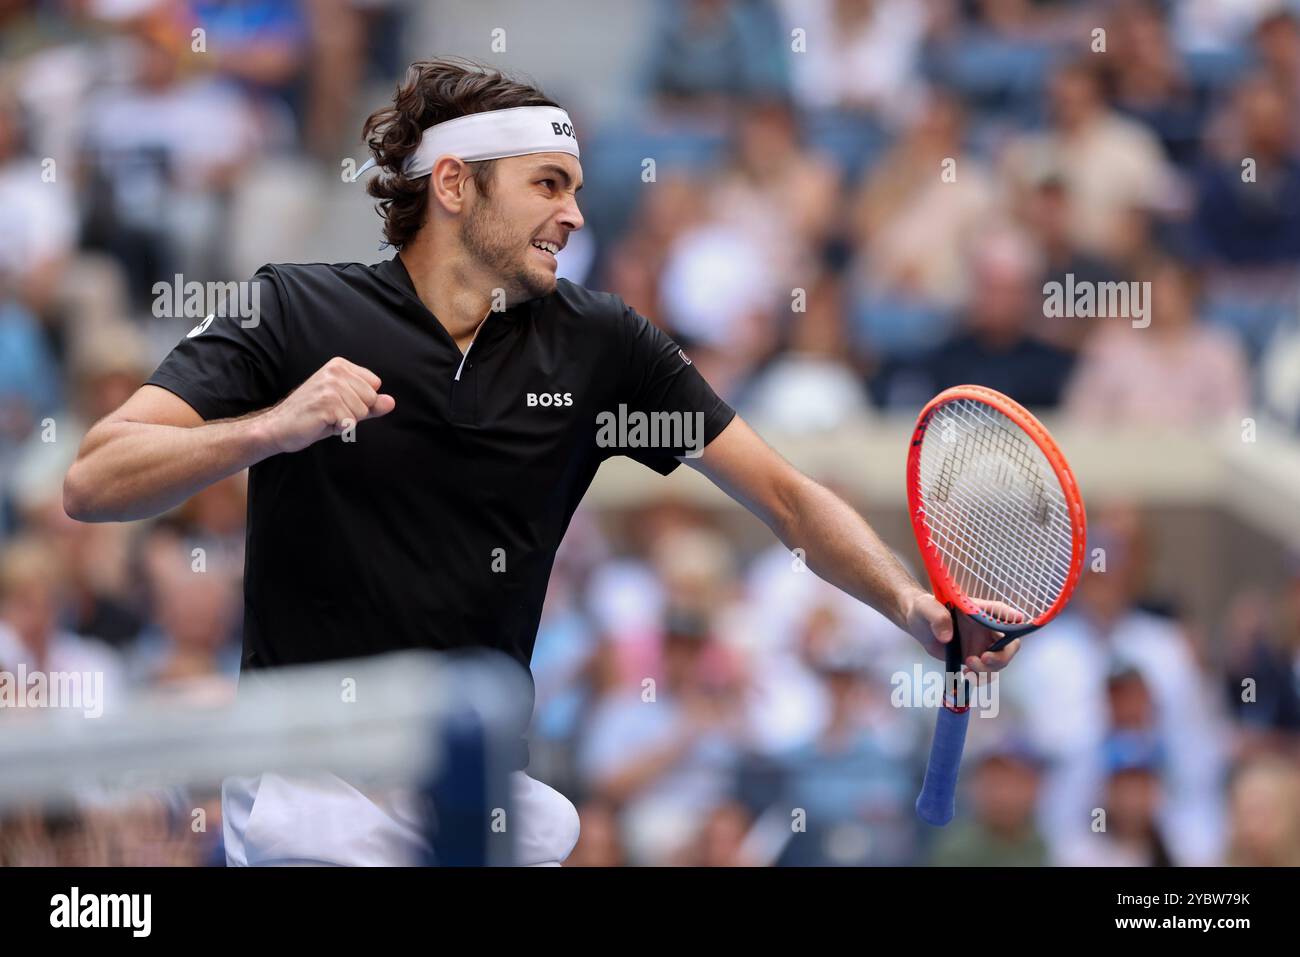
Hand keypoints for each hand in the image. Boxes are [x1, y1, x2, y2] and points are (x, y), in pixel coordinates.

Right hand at [260, 357, 395, 453]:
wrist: (279, 427)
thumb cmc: (312, 416)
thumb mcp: (346, 407)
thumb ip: (370, 404)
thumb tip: (391, 402)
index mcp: (340, 366)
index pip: (374, 386)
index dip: (360, 401)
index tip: (338, 404)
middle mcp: (335, 371)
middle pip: (371, 399)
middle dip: (354, 413)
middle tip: (330, 413)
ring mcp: (331, 386)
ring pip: (361, 412)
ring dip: (345, 422)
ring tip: (324, 417)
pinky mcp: (326, 403)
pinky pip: (350, 423)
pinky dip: (338, 429)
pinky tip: (320, 423)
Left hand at [899, 588, 1020, 673]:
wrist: (918, 624)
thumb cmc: (925, 609)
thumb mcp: (927, 609)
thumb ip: (937, 617)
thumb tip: (947, 636)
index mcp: (981, 611)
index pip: (1002, 612)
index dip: (1013, 619)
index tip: (1018, 622)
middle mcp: (987, 628)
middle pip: (1010, 644)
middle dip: (1002, 655)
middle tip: (984, 658)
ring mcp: (982, 644)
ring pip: (1000, 661)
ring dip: (989, 669)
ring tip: (968, 666)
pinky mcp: (974, 658)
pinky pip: (985, 671)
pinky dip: (980, 676)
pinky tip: (966, 674)